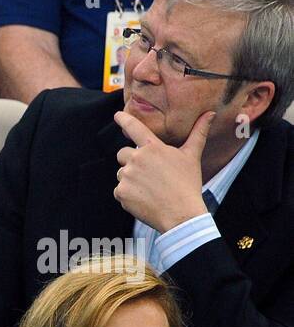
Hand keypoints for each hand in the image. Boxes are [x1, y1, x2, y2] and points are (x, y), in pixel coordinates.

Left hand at [112, 109, 212, 232]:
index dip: (124, 120)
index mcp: (153, 148)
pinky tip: (143, 198)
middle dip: (131, 161)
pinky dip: (128, 194)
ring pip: (121, 173)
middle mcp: (137, 159)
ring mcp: (127, 176)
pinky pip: (119, 190)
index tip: (117, 114)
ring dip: (130, 178)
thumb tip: (210, 113)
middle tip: (149, 173)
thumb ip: (198, 133)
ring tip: (149, 187)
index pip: (134, 128)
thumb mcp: (192, 156)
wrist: (180, 213)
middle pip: (122, 153)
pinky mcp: (121, 192)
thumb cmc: (187, 183)